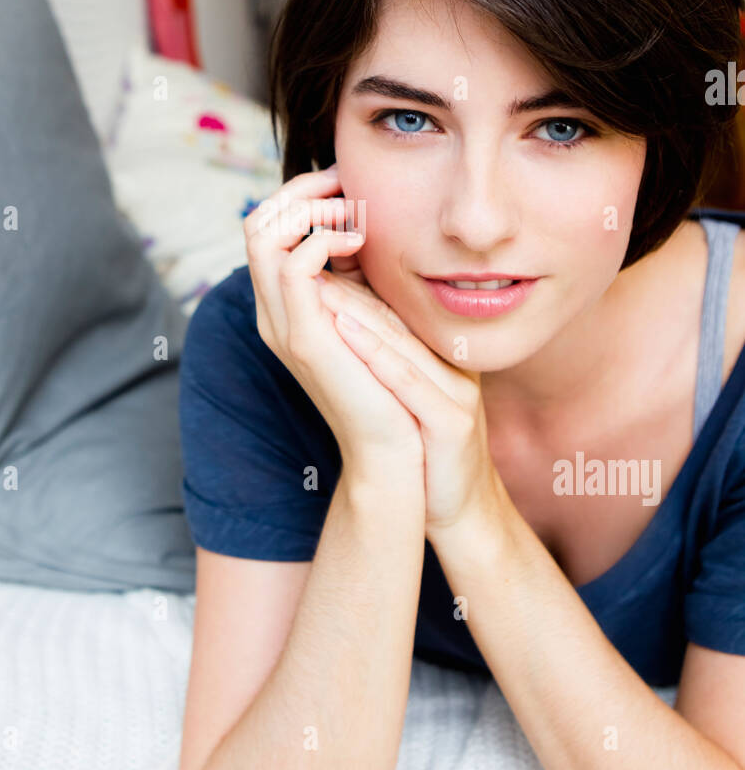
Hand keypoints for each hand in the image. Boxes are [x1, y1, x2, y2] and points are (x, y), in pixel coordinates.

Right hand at [243, 166, 425, 483]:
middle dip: (301, 191)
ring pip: (263, 233)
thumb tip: (375, 229)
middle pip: (255, 222)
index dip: (301, 194)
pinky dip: (324, 237)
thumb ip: (362, 281)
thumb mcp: (373, 319)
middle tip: (348, 187)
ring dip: (310, 208)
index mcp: (286, 308)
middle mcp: (274, 312)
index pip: (266, 227)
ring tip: (354, 213)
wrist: (393, 453)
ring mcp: (284, 325)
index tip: (347, 183)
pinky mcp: (306, 337)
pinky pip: (294, 264)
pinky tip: (360, 240)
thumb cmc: (393, 387)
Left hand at [315, 270, 511, 538]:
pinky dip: (375, 355)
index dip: (355, 282)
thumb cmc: (427, 451)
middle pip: (396, 319)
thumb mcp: (409, 396)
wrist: (459, 511)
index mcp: (441, 357)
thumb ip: (390, 356)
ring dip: (358, 311)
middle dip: (350, 286)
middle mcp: (453, 367)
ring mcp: (457, 393)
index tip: (316, 258)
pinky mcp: (453, 423)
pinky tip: (344, 332)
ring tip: (317, 284)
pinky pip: (410, 383)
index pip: (396, 311)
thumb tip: (346, 314)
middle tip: (309, 258)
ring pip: (401, 344)